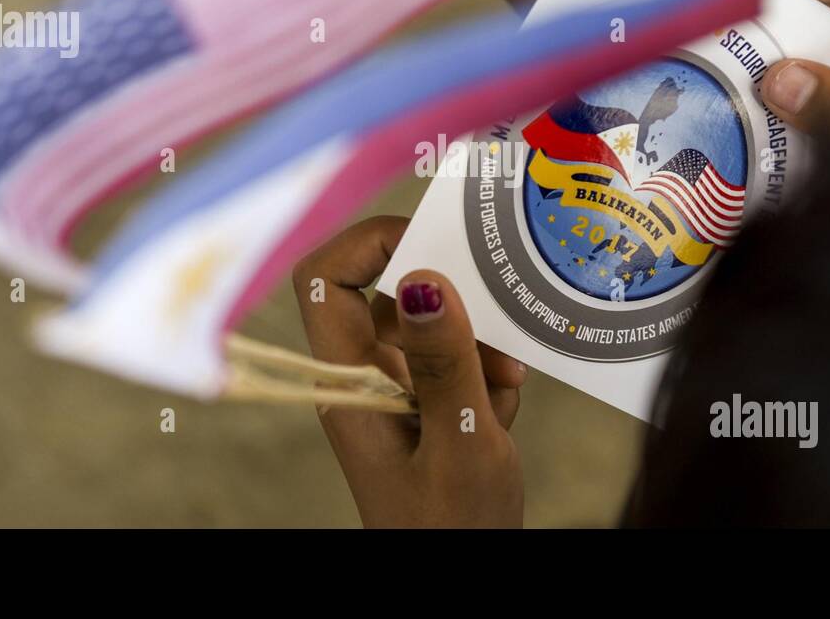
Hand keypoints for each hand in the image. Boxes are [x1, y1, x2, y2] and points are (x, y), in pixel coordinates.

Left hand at [292, 216, 527, 527]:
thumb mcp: (462, 441)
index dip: (365, 244)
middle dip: (449, 302)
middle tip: (495, 322)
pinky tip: (501, 415)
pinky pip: (451, 364)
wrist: (468, 586)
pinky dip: (484, 377)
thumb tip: (425, 279)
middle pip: (387, 295)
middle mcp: (362, 382)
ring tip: (506, 386)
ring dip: (475, 345)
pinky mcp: (423, 413)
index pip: (323, 280)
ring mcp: (392, 397)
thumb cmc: (454, 530)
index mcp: (349, 384)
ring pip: (429, 330)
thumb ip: (445, 360)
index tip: (433, 249)